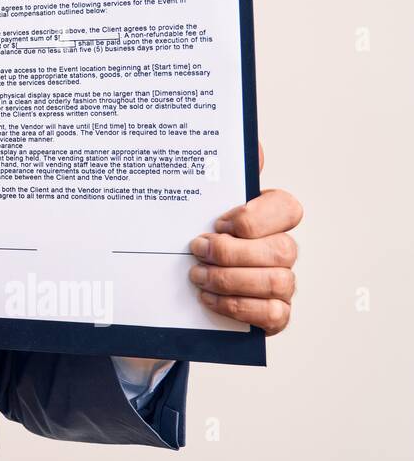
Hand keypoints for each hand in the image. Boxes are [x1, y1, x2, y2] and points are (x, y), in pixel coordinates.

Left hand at [189, 144, 302, 335]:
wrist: (172, 282)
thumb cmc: (192, 235)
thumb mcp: (197, 202)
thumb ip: (221, 172)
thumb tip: (253, 144)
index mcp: (268, 215)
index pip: (287, 208)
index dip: (254, 217)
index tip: (218, 221)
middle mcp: (281, 247)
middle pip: (282, 249)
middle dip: (235, 253)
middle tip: (196, 250)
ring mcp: (282, 282)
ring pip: (279, 282)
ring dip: (232, 281)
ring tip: (196, 276)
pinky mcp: (274, 314)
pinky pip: (275, 315)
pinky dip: (239, 307)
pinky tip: (209, 299)